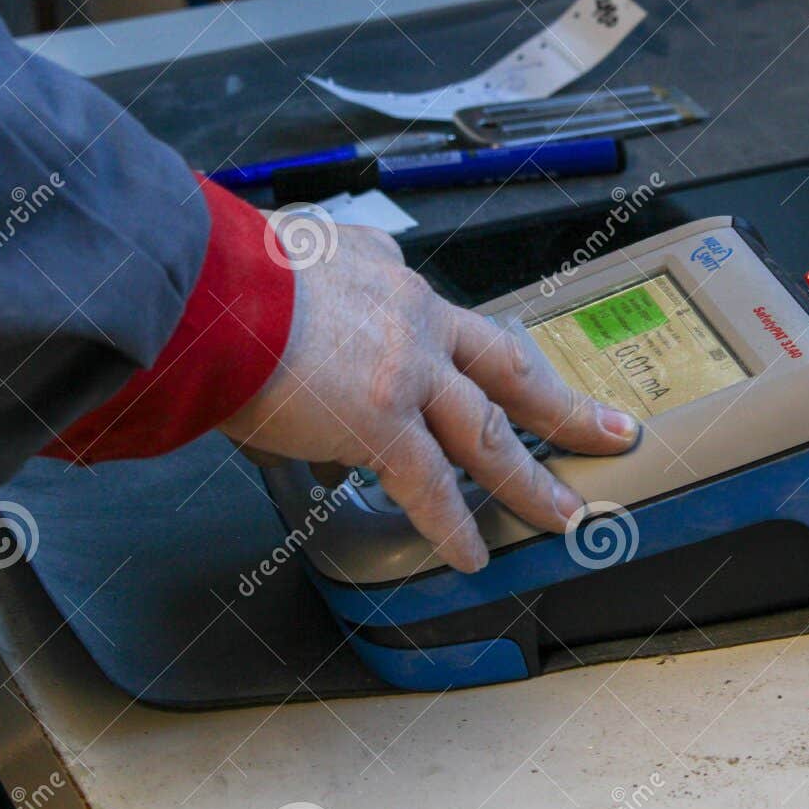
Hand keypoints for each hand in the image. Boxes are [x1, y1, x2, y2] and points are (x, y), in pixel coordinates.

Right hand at [221, 223, 639, 571]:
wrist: (200, 286)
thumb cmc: (220, 271)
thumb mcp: (282, 253)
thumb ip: (304, 279)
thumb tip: (283, 300)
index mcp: (385, 275)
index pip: (446, 317)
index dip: (470, 348)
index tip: (489, 364)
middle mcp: (411, 317)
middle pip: (508, 367)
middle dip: (562, 405)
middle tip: (608, 429)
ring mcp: (406, 369)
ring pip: (489, 432)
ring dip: (531, 479)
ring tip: (564, 513)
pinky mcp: (381, 418)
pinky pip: (429, 485)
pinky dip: (451, 525)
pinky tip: (470, 555)